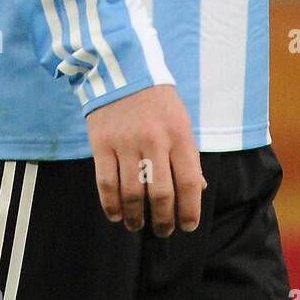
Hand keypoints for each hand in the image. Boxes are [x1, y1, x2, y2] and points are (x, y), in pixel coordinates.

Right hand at [86, 84, 206, 237]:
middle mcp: (154, 140)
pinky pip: (106, 182)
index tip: (187, 225)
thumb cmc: (157, 100)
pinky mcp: (102, 143)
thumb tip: (197, 189)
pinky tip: (116, 214)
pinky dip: (111, 204)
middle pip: (160, 193)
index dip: (189, 209)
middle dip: (163, 220)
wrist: (122, 69)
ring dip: (135, 216)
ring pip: (132, 193)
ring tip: (137, 225)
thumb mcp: (181, 121)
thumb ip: (188, 155)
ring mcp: (126, 142)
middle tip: (163, 230)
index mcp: (178, 134)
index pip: (188, 181)